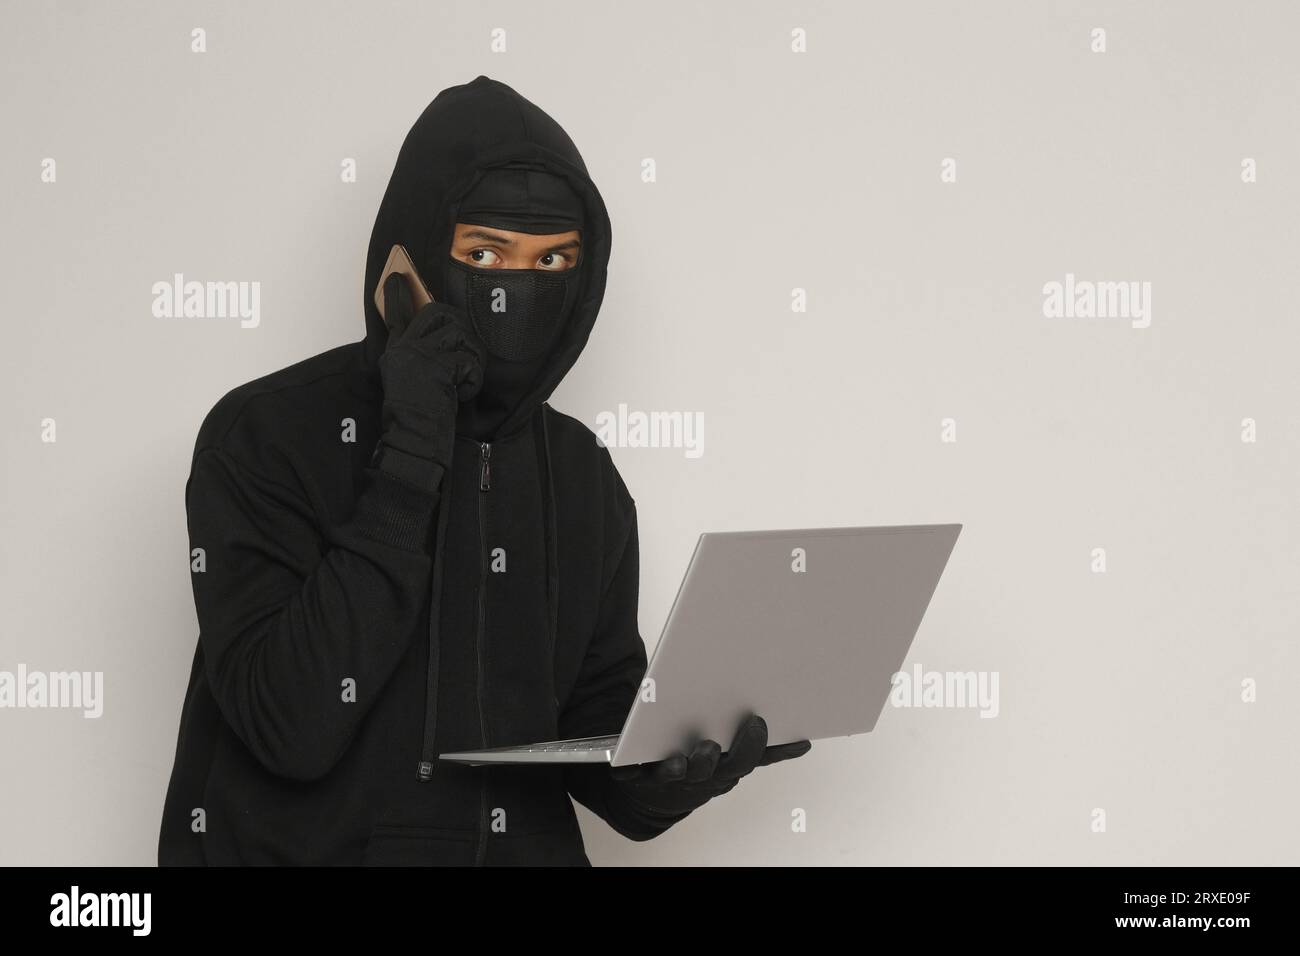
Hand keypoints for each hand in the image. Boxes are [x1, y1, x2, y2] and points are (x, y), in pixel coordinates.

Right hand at [373, 274, 485, 484]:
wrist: (412, 444)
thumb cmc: (417, 421)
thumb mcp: (414, 385)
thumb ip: (422, 361)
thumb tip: (443, 344)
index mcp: (396, 354)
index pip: (397, 318)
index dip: (399, 298)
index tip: (397, 278)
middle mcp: (403, 350)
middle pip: (438, 314)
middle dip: (461, 329)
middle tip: (465, 355)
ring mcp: (419, 357)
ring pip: (460, 335)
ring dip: (472, 359)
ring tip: (463, 382)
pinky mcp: (436, 368)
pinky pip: (468, 361)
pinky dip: (473, 380)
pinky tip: (462, 395)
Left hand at [608, 714, 810, 818]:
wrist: (647, 794)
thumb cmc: (694, 768)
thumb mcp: (731, 760)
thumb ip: (764, 751)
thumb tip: (802, 743)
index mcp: (720, 771)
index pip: (742, 761)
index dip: (752, 746)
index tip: (758, 721)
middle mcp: (695, 776)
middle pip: (711, 769)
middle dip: (723, 754)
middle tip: (730, 734)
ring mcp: (664, 778)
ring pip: (675, 774)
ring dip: (681, 767)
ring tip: (689, 756)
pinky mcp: (633, 775)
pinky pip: (630, 773)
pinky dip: (630, 769)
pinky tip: (633, 757)